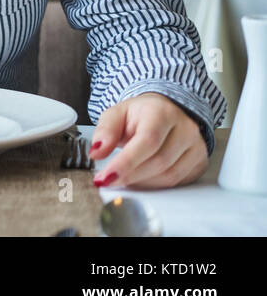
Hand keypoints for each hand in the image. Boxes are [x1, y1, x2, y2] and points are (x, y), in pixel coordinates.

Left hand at [89, 92, 207, 189]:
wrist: (166, 110)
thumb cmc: (140, 114)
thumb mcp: (116, 114)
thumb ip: (105, 131)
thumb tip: (96, 152)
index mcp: (162, 112)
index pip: (147, 141)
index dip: (126, 163)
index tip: (106, 177)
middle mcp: (185, 129)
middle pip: (159, 162)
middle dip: (130, 175)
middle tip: (108, 180)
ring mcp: (196, 146)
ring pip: (170, 176)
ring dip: (142, 182)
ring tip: (122, 178)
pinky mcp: (199, 162)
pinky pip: (178, 182)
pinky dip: (156, 185)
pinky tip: (141, 179)